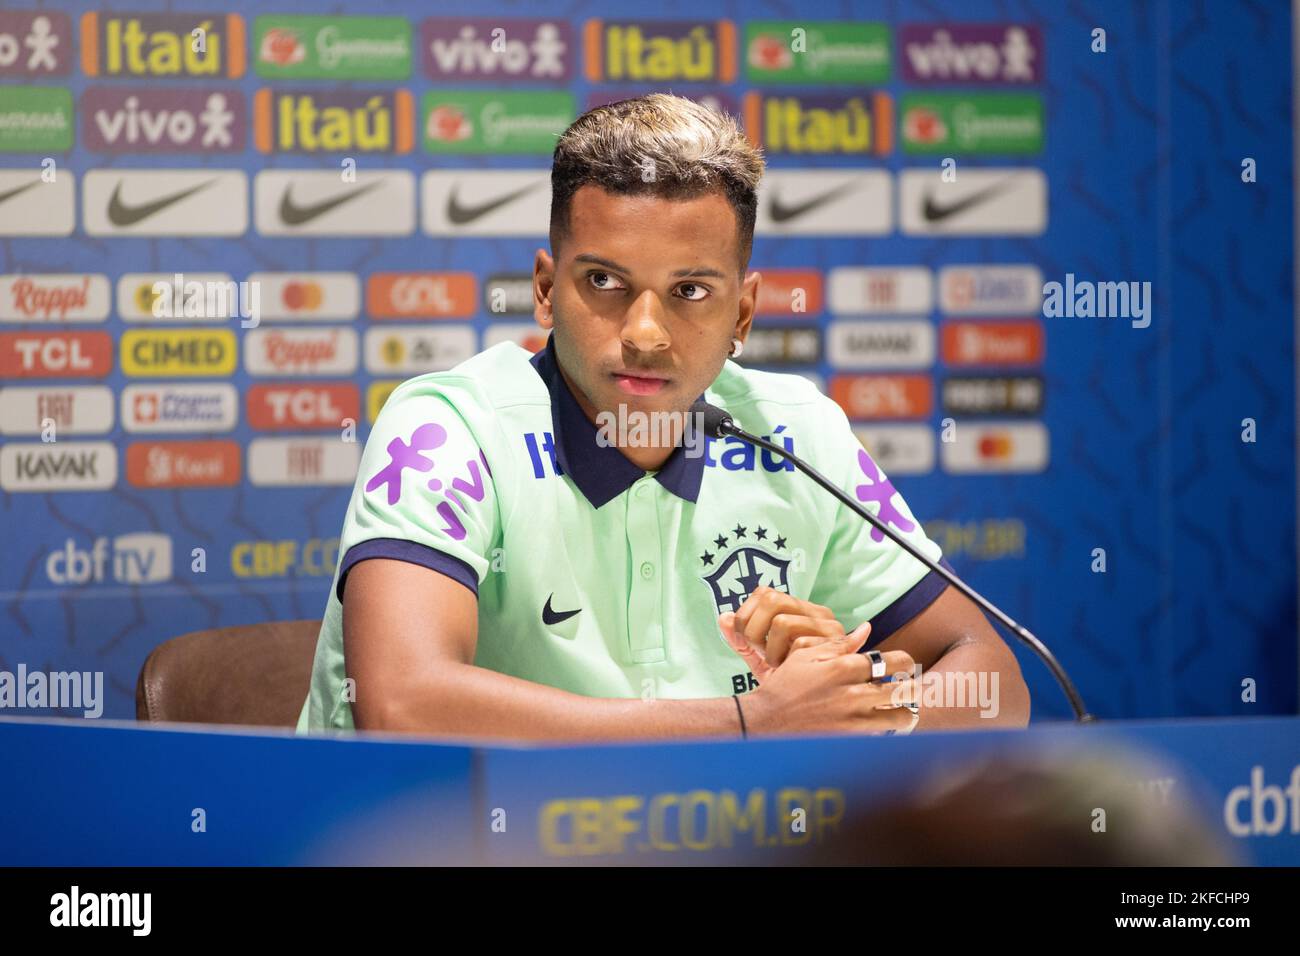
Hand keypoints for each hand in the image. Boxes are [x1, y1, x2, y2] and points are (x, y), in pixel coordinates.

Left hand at [718, 587, 861, 673]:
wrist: (815, 704)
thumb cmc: (789, 679)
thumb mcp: (760, 658)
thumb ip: (740, 640)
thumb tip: (723, 618)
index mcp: (799, 609)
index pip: (764, 593)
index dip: (746, 615)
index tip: (747, 641)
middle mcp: (816, 612)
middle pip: (772, 600)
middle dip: (755, 630)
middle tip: (760, 652)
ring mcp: (829, 627)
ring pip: (783, 622)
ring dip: (771, 650)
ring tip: (778, 664)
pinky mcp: (837, 646)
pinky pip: (800, 646)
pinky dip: (788, 662)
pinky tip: (793, 672)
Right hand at [736, 625, 919, 735]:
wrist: (766, 721)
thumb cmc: (786, 685)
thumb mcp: (807, 655)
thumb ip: (840, 644)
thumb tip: (866, 629)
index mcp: (845, 666)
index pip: (897, 661)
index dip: (906, 663)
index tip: (903, 667)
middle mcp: (854, 692)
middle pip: (908, 689)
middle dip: (912, 687)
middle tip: (907, 688)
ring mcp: (854, 719)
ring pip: (903, 716)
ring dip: (906, 712)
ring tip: (899, 709)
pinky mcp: (851, 739)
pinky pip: (885, 735)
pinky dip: (888, 730)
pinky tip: (880, 724)